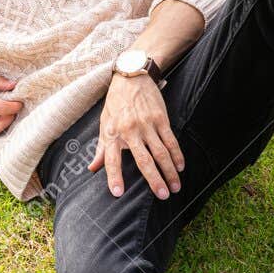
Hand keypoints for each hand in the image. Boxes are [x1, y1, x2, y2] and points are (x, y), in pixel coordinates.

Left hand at [88, 73, 183, 197]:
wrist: (131, 77)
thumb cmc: (115, 103)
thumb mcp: (104, 123)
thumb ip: (100, 149)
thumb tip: (92, 169)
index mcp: (112, 133)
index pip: (111, 159)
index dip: (114, 176)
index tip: (118, 193)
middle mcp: (130, 130)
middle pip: (144, 160)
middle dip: (154, 180)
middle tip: (163, 195)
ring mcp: (147, 124)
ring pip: (161, 152)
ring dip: (170, 171)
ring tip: (175, 187)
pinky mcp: (161, 118)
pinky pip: (170, 140)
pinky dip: (177, 155)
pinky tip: (181, 167)